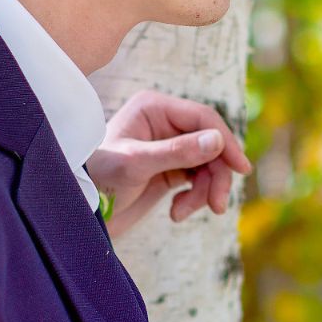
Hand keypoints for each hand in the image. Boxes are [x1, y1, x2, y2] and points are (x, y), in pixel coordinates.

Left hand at [88, 90, 251, 236]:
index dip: (225, 142)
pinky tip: (177, 213)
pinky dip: (194, 198)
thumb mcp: (136, 164)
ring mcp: (169, 147)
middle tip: (217, 206)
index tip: (240, 168)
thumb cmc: (97, 179)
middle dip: (216, 175)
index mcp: (155, 108)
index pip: (203, 118)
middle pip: (211, 143)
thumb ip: (177, 152)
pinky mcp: (170, 170)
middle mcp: (165, 123)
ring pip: (208, 164)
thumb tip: (217, 140)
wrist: (80, 210)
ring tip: (183, 212)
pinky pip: (199, 180)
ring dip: (205, 191)